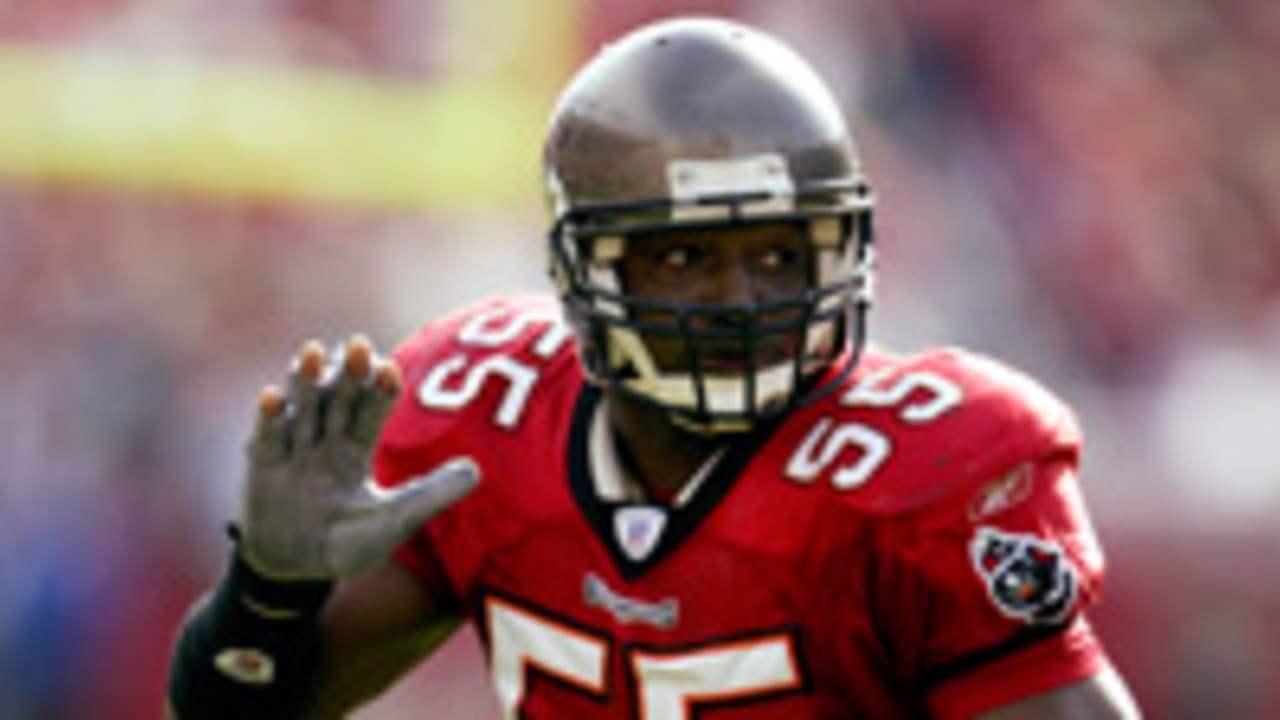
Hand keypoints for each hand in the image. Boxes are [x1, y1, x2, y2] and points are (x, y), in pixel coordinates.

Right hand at [238, 335, 478, 580]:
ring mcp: (294, 449)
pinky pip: (267, 436)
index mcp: (359, 448)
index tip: (390, 368)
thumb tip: (477, 471)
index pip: (371, 409)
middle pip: (338, 398)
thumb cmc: (349, 545)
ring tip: (315, 352)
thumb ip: (431, 495)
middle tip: (358, 344)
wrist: (298, 572)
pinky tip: (272, 396)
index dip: (379, 388)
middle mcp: (327, 440)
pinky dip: (270, 416)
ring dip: (308, 380)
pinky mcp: (264, 465)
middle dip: (348, 372)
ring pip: (303, 406)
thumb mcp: (396, 520)